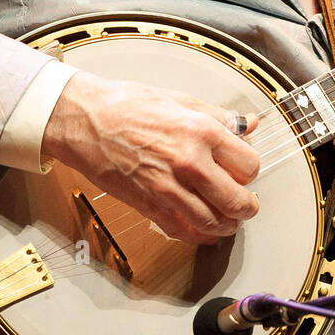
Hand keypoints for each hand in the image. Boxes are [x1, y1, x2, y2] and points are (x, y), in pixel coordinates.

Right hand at [40, 72, 260, 244]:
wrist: (85, 121)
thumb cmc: (125, 105)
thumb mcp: (180, 100)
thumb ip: (218, 117)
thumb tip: (247, 124)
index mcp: (201, 132)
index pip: (248, 164)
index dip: (250, 169)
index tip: (245, 169)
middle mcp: (189, 163)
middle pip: (238, 201)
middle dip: (247, 205)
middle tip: (247, 202)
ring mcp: (168, 188)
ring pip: (214, 222)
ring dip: (228, 224)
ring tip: (230, 218)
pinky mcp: (149, 206)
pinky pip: (183, 231)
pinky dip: (200, 235)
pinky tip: (205, 229)